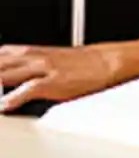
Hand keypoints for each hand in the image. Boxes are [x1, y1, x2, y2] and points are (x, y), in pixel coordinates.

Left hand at [0, 44, 120, 111]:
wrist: (108, 62)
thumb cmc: (83, 64)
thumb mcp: (52, 58)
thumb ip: (31, 65)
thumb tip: (15, 76)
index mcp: (33, 51)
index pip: (2, 53)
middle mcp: (35, 58)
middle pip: (0, 63)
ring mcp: (44, 69)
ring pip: (7, 73)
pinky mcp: (54, 83)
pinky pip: (28, 89)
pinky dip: (13, 98)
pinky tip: (4, 106)